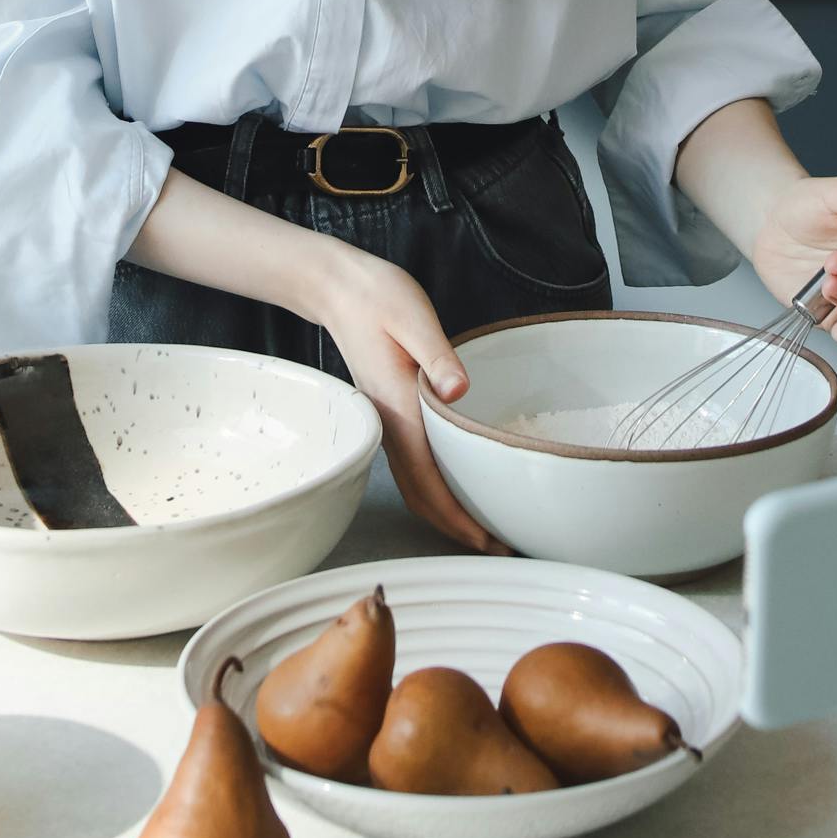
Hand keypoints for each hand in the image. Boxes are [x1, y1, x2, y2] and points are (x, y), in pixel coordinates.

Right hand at [309, 244, 505, 553]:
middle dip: (457, 527)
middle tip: (498, 546)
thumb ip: (438, 355)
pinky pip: (413, 465)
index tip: (486, 540)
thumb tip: (459, 391)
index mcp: (399, 409)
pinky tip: (457, 484)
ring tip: (483, 527)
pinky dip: (435, 489)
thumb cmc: (377, 298)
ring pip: (415, 485)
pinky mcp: (391, 413)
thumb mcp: (413, 317)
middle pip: (422, 495)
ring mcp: (387, 423)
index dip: (458, 516)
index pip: (430, 480)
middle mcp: (390, 425)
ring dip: (446, 512)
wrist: (338, 291)